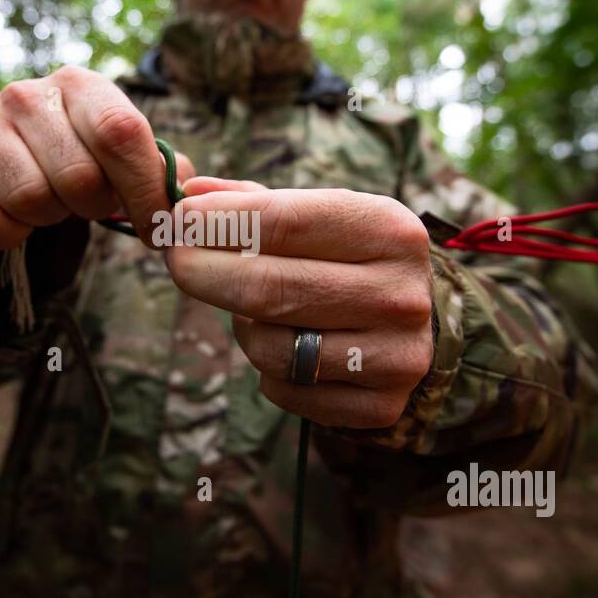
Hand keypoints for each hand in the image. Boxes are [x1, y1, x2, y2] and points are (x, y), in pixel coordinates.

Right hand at [0, 65, 193, 249]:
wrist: (17, 161)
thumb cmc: (86, 159)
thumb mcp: (128, 156)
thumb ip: (164, 171)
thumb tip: (187, 194)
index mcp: (80, 83)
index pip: (121, 135)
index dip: (145, 193)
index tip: (157, 229)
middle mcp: (25, 93)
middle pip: (77, 178)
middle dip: (93, 208)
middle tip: (87, 204)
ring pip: (30, 200)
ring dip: (49, 219)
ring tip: (52, 202)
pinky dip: (5, 235)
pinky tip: (16, 220)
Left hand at [164, 177, 433, 428]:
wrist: (423, 323)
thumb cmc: (353, 259)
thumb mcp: (322, 215)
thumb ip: (253, 202)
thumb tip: (187, 192)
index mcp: (390, 230)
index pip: (283, 221)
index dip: (217, 220)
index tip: (177, 217)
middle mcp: (400, 294)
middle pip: (267, 288)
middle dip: (202, 270)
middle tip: (175, 257)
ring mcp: (397, 355)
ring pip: (270, 347)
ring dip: (242, 327)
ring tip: (253, 311)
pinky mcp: (382, 405)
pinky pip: (286, 391)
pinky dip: (269, 372)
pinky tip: (287, 347)